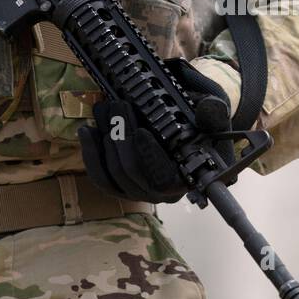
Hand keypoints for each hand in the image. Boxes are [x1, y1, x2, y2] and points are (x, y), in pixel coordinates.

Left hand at [78, 58, 234, 203]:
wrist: (184, 133)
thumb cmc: (199, 127)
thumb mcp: (211, 118)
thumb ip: (212, 114)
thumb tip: (209, 109)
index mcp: (186, 180)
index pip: (163, 178)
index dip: (149, 156)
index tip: (140, 130)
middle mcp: (162, 194)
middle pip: (132, 172)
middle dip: (120, 136)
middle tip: (117, 105)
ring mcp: (138, 192)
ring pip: (112, 175)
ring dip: (103, 140)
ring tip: (103, 109)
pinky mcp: (120, 188)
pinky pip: (100, 178)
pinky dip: (90, 154)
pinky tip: (87, 130)